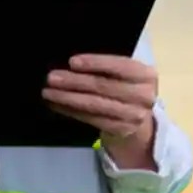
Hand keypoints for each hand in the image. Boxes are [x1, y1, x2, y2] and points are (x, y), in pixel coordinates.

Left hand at [43, 54, 158, 168]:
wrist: (139, 117)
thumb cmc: (125, 85)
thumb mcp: (123, 72)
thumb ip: (105, 66)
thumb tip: (70, 63)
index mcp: (146, 74)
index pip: (120, 66)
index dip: (95, 63)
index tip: (72, 62)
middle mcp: (144, 96)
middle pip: (103, 86)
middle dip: (74, 81)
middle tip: (51, 78)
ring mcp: (133, 115)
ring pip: (95, 104)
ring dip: (67, 98)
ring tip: (47, 92)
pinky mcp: (120, 129)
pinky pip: (90, 118)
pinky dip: (70, 110)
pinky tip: (55, 104)